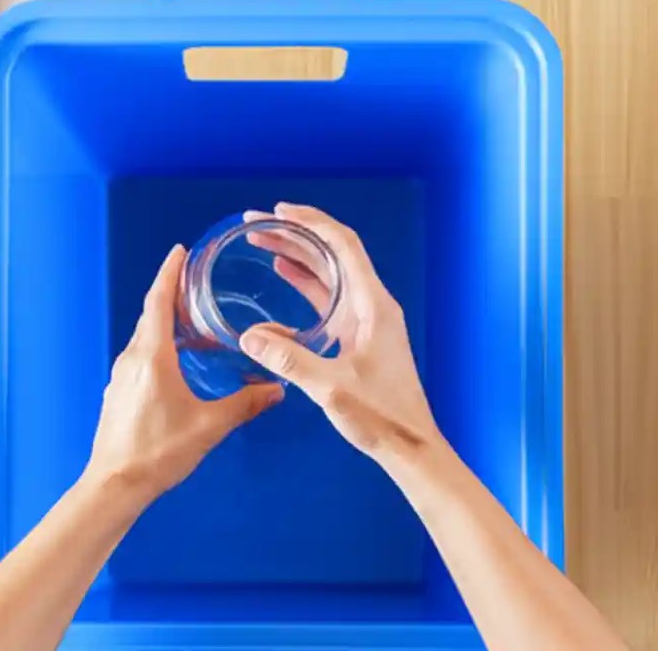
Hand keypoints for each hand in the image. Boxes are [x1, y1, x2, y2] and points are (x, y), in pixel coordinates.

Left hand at [84, 245, 284, 504]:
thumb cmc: (158, 452)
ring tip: (190, 318)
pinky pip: (139, 357)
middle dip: (171, 295)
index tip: (180, 251)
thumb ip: (244, 404)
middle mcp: (132, 359)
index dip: (169, 273)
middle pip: (150, 315)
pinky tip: (176, 360)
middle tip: (195, 282)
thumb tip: (276, 389)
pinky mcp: (119, 393)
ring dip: (164, 322)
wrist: (115, 485)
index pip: (158, 301)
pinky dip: (157, 346)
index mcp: (152, 356)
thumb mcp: (209, 426)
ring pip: (144, 337)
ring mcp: (121, 377)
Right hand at [238, 203, 442, 461]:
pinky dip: (304, 283)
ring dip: (297, 257)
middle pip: (332, 254)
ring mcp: (365, 320)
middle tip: (257, 224)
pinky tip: (282, 279)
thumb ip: (288, 360)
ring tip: (262, 243)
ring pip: (328, 274)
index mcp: (372, 305)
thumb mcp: (330, 389)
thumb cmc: (382, 417)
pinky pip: (328, 298)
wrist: (409, 446)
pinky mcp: (357, 336)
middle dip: (295, 234)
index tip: (278, 211)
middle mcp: (371, 304)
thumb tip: (249, 337)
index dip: (310, 222)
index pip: (342, 245)